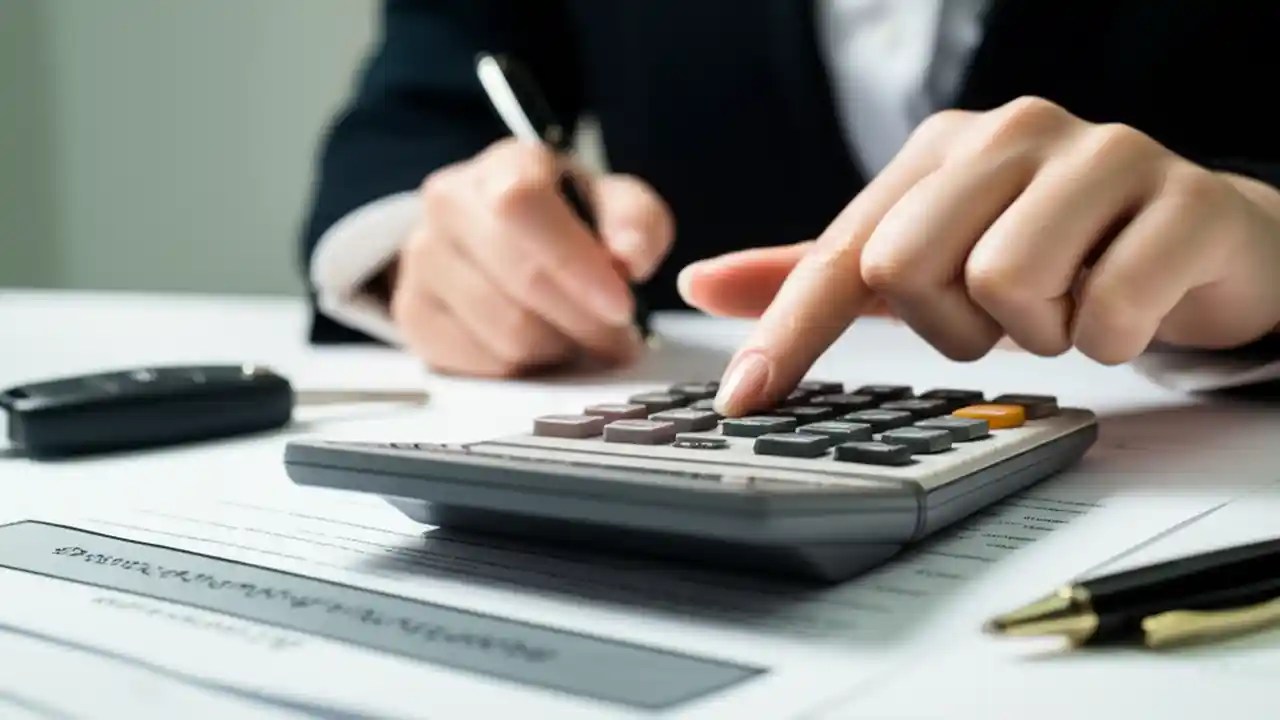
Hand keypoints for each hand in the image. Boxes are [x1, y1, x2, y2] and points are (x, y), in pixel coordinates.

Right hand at [390, 138, 672, 376]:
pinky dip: (525, 367)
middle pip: (518, 279)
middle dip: (583, 321)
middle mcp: (449, 203)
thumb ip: (635, 223)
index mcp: (504, 164)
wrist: (496, 235)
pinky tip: (539, 345)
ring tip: (575, 334)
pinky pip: (482, 365)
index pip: (521, 205)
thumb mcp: (614, 205)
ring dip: (558, 347)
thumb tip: (629, 259)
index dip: (573, 262)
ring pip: (505, 332)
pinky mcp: (411, 313)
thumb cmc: (567, 218)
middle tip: (619, 338)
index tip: (621, 305)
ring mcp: (421, 260)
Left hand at [679, 96, 1279, 414]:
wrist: (1199, 242)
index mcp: (941, 149)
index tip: (743, 398)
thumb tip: (702, 281)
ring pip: (1006, 285)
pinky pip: (1105, 309)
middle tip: (1002, 312)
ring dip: (1035, 329)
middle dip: (951, 323)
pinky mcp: (1184, 201)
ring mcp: (1103, 156)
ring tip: (1068, 302)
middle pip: (909, 266)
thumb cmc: (1055, 251)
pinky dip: (1105, 337)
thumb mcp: (927, 261)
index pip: (841, 253)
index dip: (788, 333)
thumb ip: (819, 273)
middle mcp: (1012, 133)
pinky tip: (1125, 305)